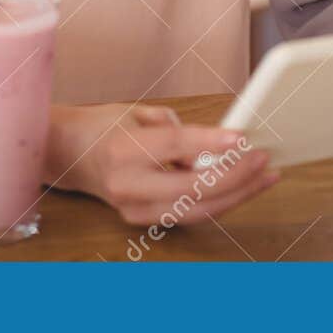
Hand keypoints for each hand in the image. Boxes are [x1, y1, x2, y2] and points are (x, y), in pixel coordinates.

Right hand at [48, 103, 277, 226]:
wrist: (68, 154)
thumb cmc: (105, 127)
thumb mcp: (137, 111)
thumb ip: (176, 127)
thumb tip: (215, 142)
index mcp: (122, 150)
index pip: (174, 147)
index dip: (211, 142)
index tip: (242, 137)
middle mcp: (127, 184)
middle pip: (191, 187)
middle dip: (234, 175)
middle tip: (262, 159)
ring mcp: (133, 209)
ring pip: (195, 210)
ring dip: (236, 194)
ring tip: (264, 178)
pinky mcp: (142, 220)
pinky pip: (189, 215)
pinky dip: (219, 202)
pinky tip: (241, 187)